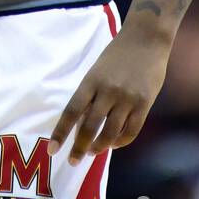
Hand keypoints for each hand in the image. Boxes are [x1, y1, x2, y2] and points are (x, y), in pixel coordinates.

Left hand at [47, 23, 170, 165]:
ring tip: (93, 151)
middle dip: (79, 147)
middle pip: (89, 127)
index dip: (61, 132)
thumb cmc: (118, 53)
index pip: (72, 111)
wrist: (146, 38)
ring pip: (110, 133)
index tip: (52, 149)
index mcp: (91, 80)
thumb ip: (91, 94)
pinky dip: (120, 142)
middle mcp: (108, 91)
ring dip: (100, 147)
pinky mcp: (144, 104)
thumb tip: (81, 122)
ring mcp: (127, 98)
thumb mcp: (98, 69)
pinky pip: (131, 131)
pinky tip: (114, 144)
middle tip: (74, 160)